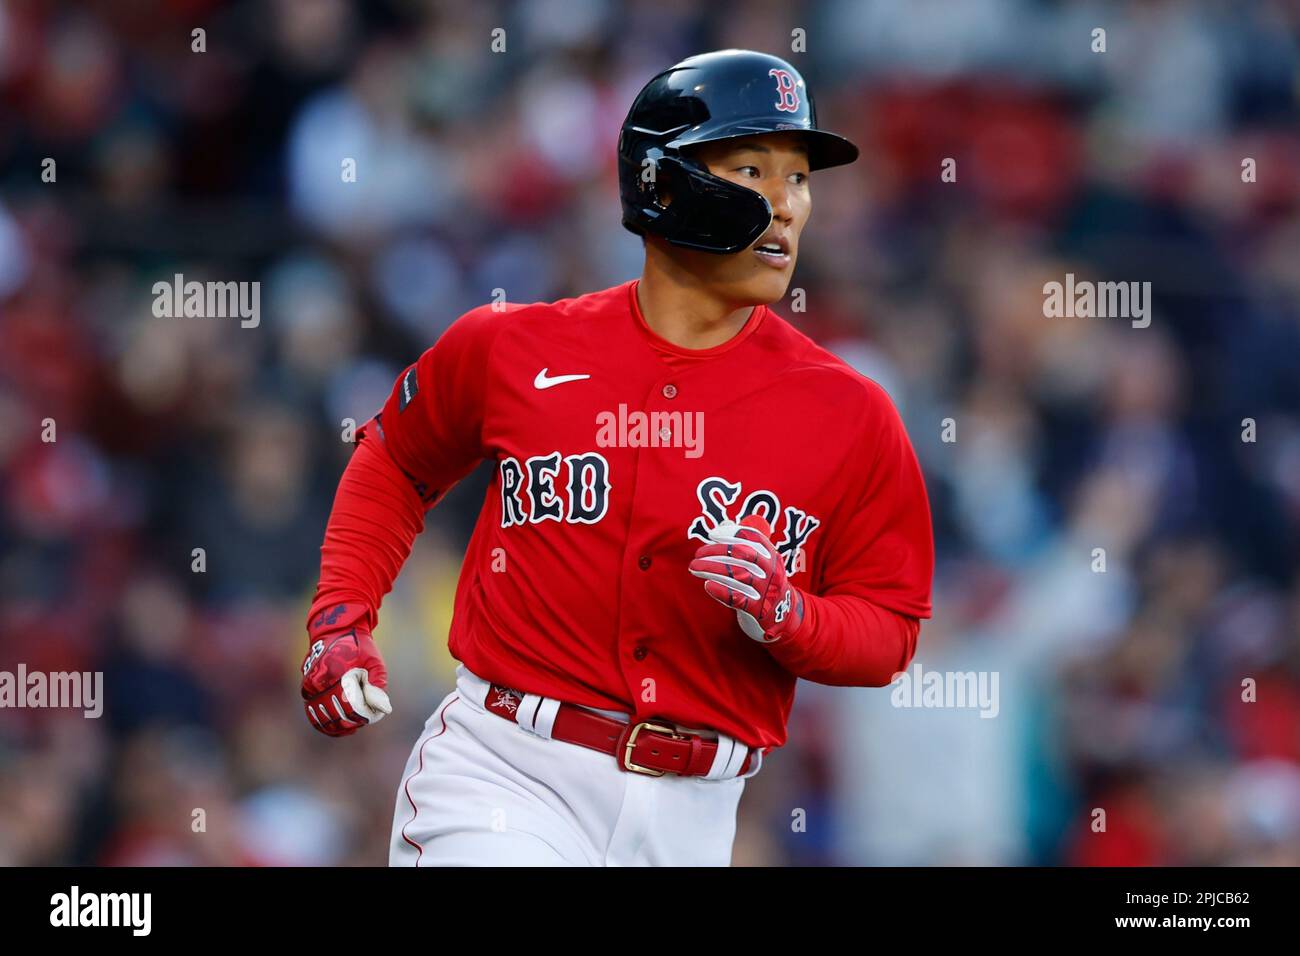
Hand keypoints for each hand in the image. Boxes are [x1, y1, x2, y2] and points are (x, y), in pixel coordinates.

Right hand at [301, 603, 391, 735]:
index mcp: (337, 674)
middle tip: (362, 723)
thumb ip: (377, 683)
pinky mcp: (306, 687)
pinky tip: (336, 728)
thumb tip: (384, 709)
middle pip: (334, 714)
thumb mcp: (374, 660)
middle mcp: (320, 681)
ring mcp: (310, 685)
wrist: (335, 629)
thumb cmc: (359, 646)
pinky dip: (323, 723)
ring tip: (350, 728)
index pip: (349, 707)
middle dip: (350, 722)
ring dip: (336, 726)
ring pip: (320, 717)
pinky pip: (312, 711)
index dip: (361, 717)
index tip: (370, 717)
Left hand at [689, 515, 804, 643]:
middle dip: (715, 551)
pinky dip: (720, 590)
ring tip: (694, 567)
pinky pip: (737, 598)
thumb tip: (724, 523)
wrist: (785, 617)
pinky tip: (707, 585)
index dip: (730, 533)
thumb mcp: (763, 562)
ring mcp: (766, 591)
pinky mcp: (758, 610)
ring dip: (711, 568)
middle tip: (697, 553)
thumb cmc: (766, 583)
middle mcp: (771, 571)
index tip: (712, 534)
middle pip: (741, 554)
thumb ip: (745, 543)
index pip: (752, 537)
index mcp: (772, 556)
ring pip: (736, 574)